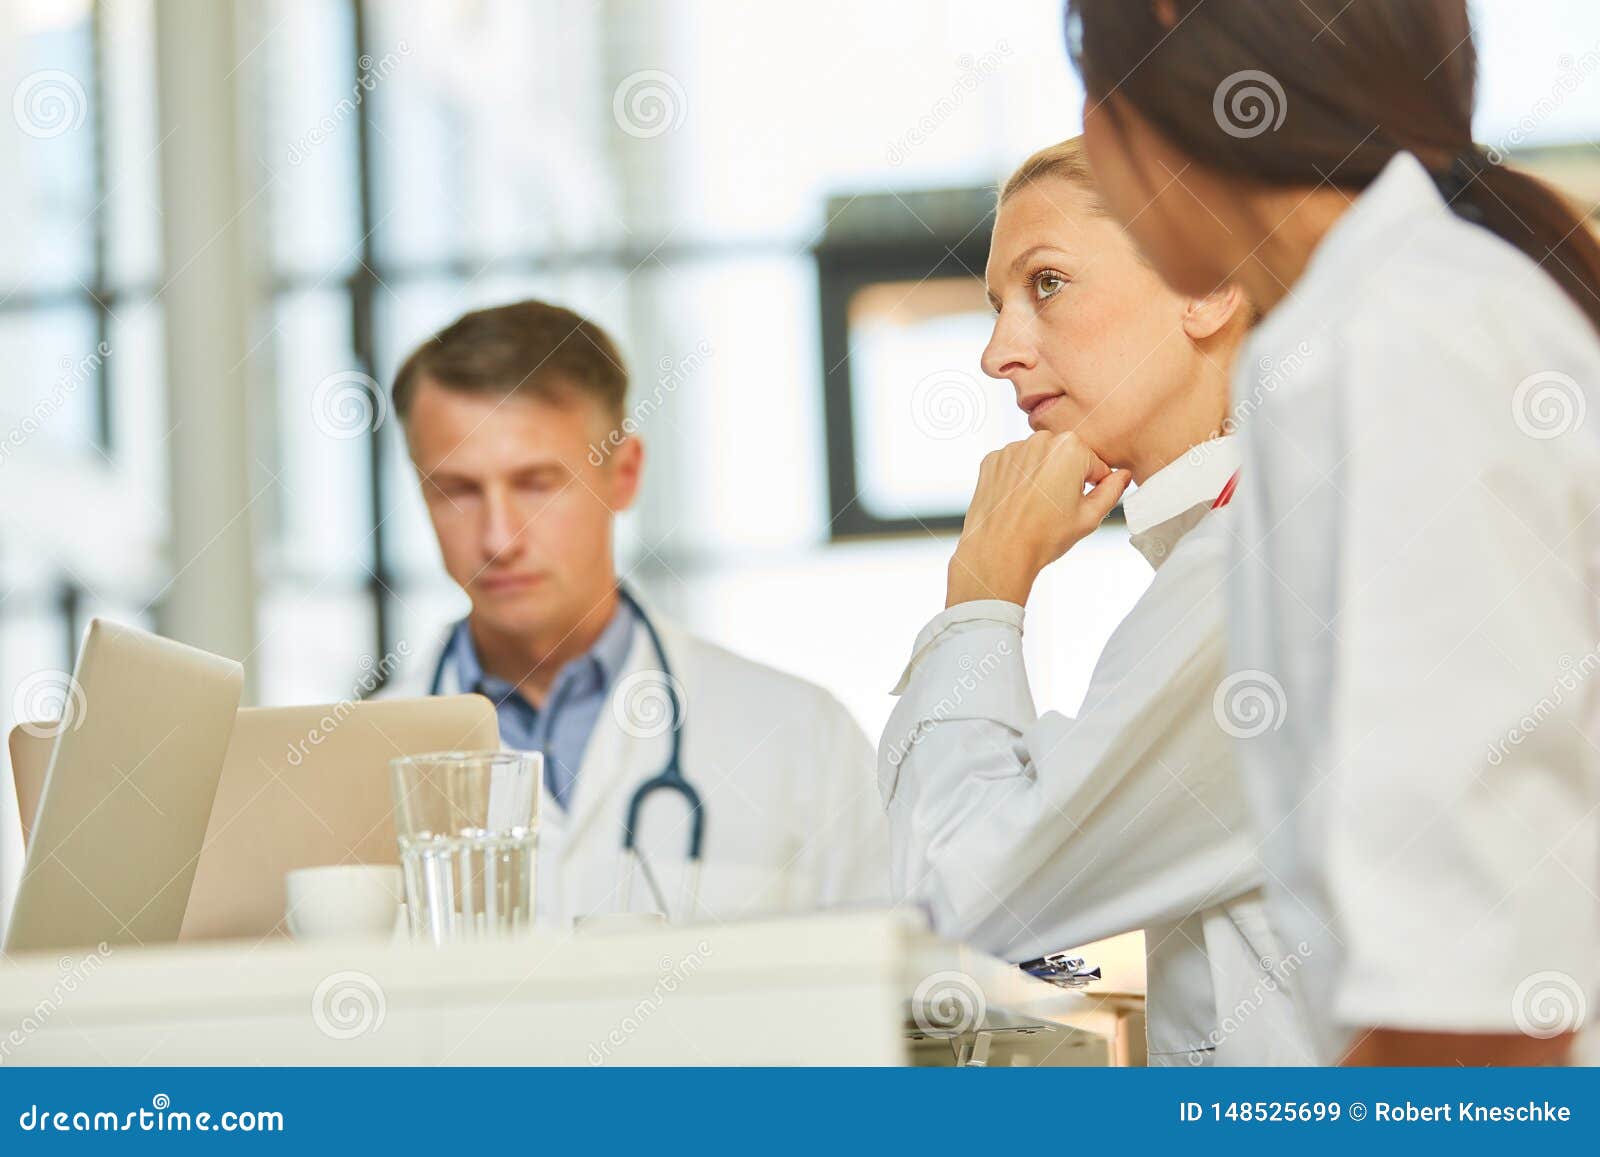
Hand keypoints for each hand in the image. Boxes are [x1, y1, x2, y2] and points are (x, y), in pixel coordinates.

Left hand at [946, 431, 1132, 607]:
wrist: (999, 551)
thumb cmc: (1045, 536)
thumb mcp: (1089, 516)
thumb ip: (1112, 491)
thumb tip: (1122, 475)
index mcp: (1070, 447)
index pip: (1095, 465)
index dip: (1092, 488)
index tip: (1077, 506)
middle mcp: (1040, 439)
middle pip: (1066, 457)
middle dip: (1066, 477)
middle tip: (1056, 508)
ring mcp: (1012, 448)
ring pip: (1039, 459)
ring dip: (1042, 476)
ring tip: (1035, 506)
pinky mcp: (992, 459)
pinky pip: (1015, 465)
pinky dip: (1018, 479)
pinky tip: (1017, 501)